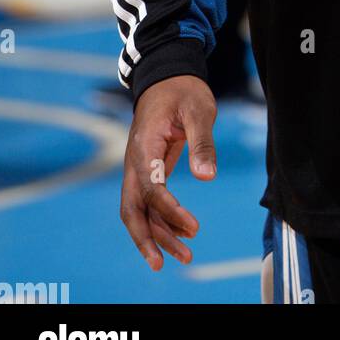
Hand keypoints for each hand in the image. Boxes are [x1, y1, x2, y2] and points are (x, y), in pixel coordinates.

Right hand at [120, 75, 217, 270]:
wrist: (167, 76)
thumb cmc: (183, 91)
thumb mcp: (199, 110)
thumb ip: (202, 143)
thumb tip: (207, 177)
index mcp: (144, 147)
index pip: (151, 189)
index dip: (169, 211)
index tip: (193, 227)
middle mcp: (134, 162)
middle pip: (132, 209)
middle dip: (148, 238)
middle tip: (168, 263)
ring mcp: (137, 168)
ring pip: (138, 210)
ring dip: (157, 235)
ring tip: (184, 256)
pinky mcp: (147, 170)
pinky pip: (148, 202)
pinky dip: (161, 220)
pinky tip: (179, 234)